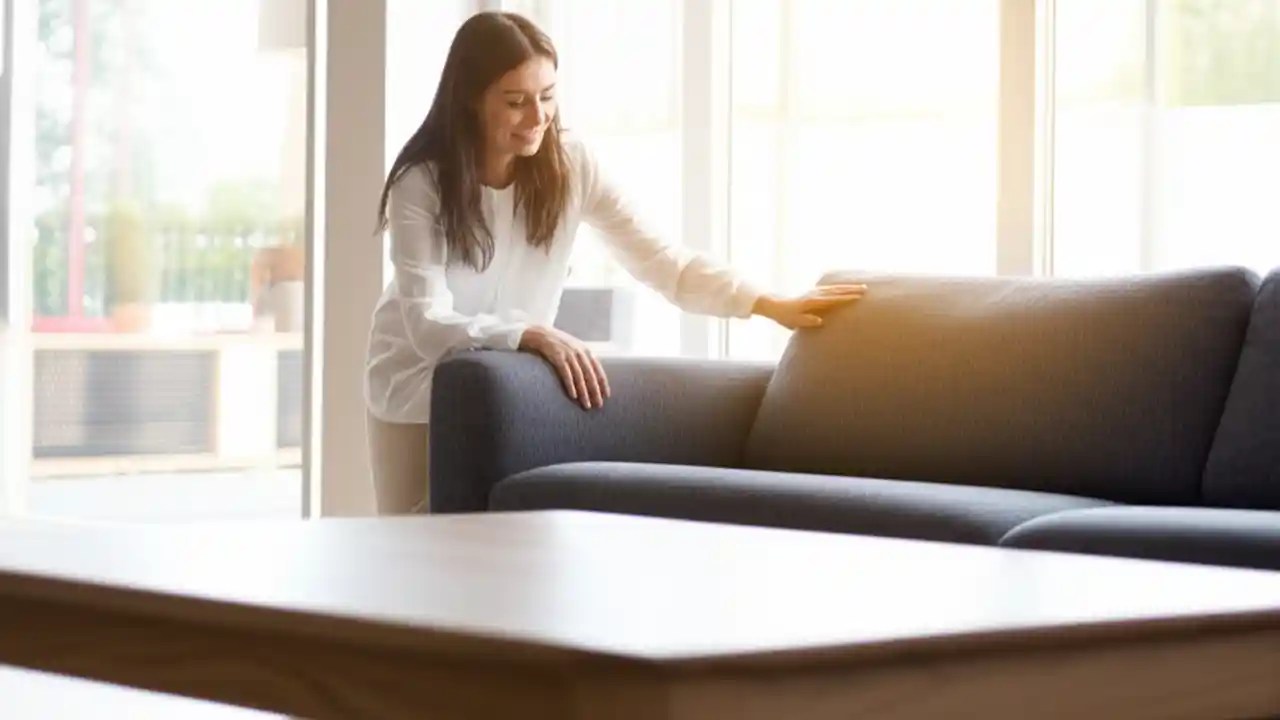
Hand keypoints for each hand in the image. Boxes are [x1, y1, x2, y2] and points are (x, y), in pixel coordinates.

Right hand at [518, 325, 610, 409]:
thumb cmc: (558, 344)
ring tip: (586, 404)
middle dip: (595, 391)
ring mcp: (569, 354)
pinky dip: (571, 385)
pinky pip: (566, 374)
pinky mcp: (558, 357)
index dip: (603, 383)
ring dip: (584, 392)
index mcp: (586, 351)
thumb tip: (591, 377)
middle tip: (598, 405)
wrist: (540, 334)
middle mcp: (580, 353)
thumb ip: (583, 360)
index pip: (598, 370)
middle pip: (590, 375)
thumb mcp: (574, 348)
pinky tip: (573, 395)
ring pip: (580, 377)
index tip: (606, 396)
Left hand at [752, 283, 867, 329]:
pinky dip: (840, 287)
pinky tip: (846, 287)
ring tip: (861, 287)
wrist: (775, 305)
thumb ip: (807, 321)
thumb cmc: (785, 316)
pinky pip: (830, 288)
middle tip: (866, 289)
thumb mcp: (795, 322)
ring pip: (834, 287)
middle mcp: (815, 294)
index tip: (859, 297)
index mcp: (812, 302)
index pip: (833, 299)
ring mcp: (815, 291)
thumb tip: (820, 321)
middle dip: (851, 289)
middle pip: (836, 290)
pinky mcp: (814, 292)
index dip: (846, 298)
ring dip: (848, 287)